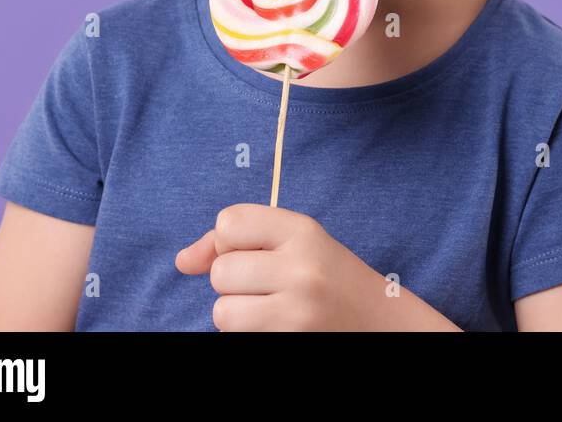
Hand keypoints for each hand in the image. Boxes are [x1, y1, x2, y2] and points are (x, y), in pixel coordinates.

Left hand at [174, 203, 387, 330]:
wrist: (379, 320)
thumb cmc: (327, 277)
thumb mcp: (294, 244)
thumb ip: (237, 242)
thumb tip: (182, 261)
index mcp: (303, 231)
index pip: (229, 222)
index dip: (229, 241)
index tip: (252, 252)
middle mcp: (302, 266)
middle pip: (221, 271)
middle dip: (233, 282)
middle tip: (267, 284)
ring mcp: (297, 308)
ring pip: (222, 311)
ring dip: (237, 313)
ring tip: (270, 308)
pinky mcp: (290, 338)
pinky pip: (236, 335)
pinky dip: (247, 332)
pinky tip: (276, 325)